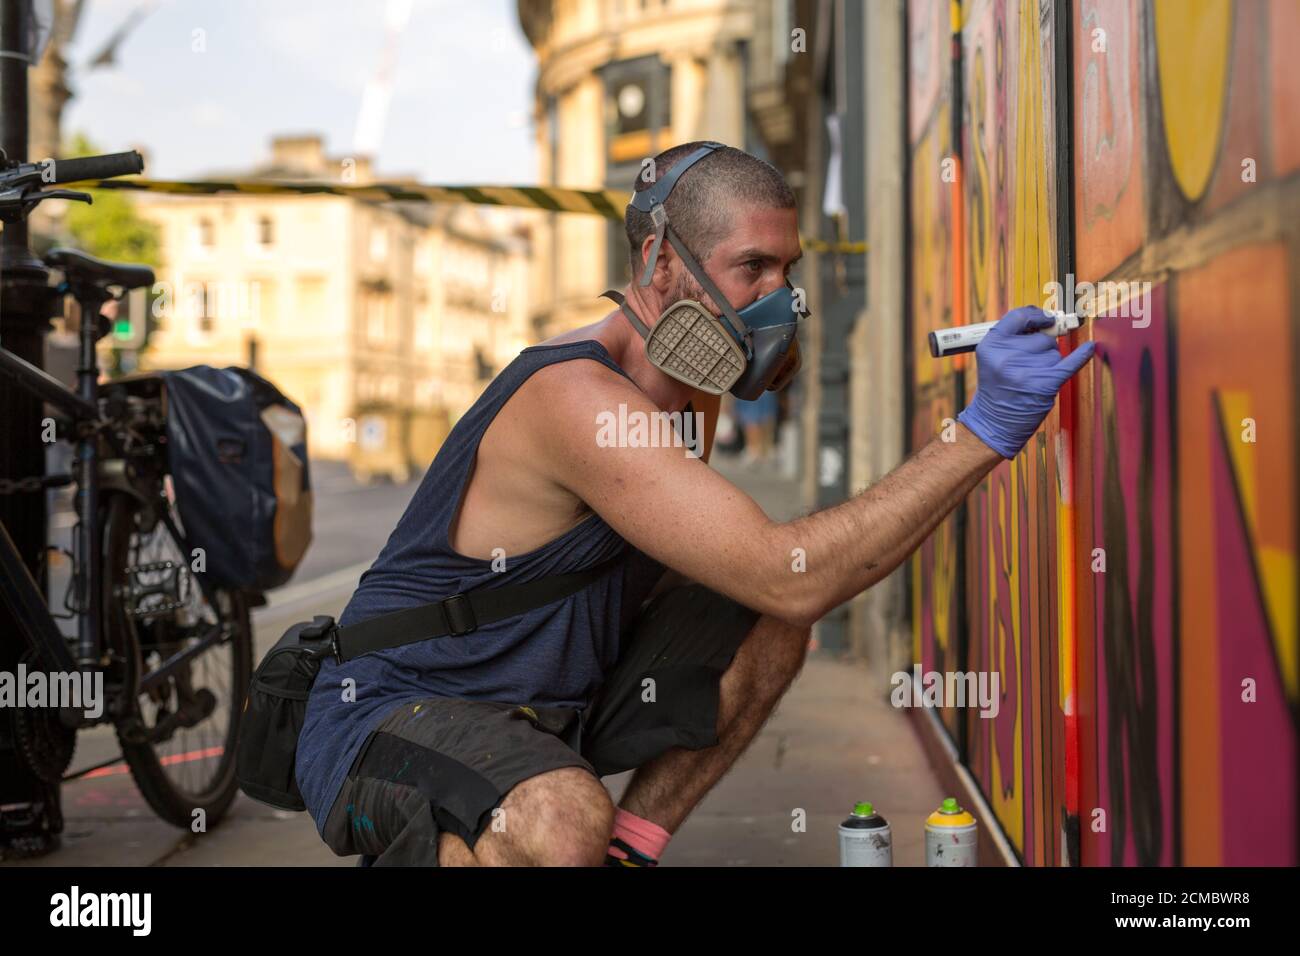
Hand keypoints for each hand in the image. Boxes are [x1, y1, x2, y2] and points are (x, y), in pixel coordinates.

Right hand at [956, 306, 1094, 458]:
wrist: (994, 422)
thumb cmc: (997, 388)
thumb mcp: (992, 358)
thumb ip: (1014, 338)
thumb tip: (1047, 322)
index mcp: (991, 346)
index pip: (1019, 317)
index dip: (1036, 316)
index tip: (1046, 318)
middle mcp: (1007, 356)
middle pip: (1042, 338)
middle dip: (1041, 348)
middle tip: (1027, 366)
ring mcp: (1027, 370)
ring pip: (1055, 352)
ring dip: (1049, 363)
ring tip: (1032, 378)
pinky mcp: (1045, 384)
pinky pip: (1070, 363)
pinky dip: (1082, 355)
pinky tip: (1089, 347)